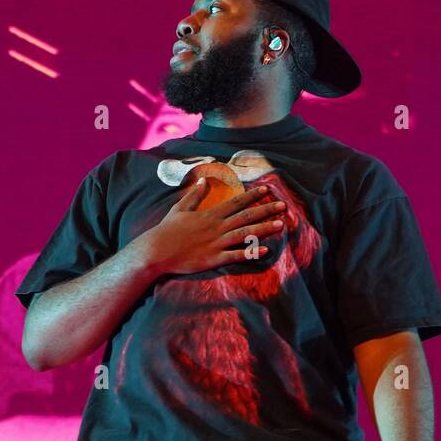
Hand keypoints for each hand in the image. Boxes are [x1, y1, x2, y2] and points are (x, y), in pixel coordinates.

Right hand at [140, 179, 288, 274]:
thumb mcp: (179, 208)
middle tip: (284, 206)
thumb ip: (195, 195)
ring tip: (281, 224)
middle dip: (266, 210)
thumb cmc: (167, 230)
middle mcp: (217, 227)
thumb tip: (203, 181)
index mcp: (210, 214)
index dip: (253, 196)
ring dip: (264, 228)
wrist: (156, 251)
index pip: (236, 202)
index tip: (267, 190)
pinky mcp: (214, 258)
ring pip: (245, 233)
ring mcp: (217, 243)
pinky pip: (237, 255)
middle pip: (246, 216)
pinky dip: (251, 252)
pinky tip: (265, 250)